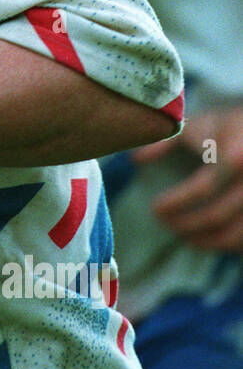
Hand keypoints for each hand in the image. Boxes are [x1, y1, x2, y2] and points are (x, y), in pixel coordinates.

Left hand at [131, 107, 242, 251]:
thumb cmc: (223, 128)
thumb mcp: (195, 125)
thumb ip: (164, 141)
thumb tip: (135, 160)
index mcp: (234, 152)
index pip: (206, 186)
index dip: (178, 202)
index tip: (155, 208)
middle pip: (217, 215)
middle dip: (186, 224)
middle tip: (165, 224)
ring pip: (234, 234)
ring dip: (204, 240)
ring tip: (182, 235)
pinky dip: (224, 244)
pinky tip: (204, 239)